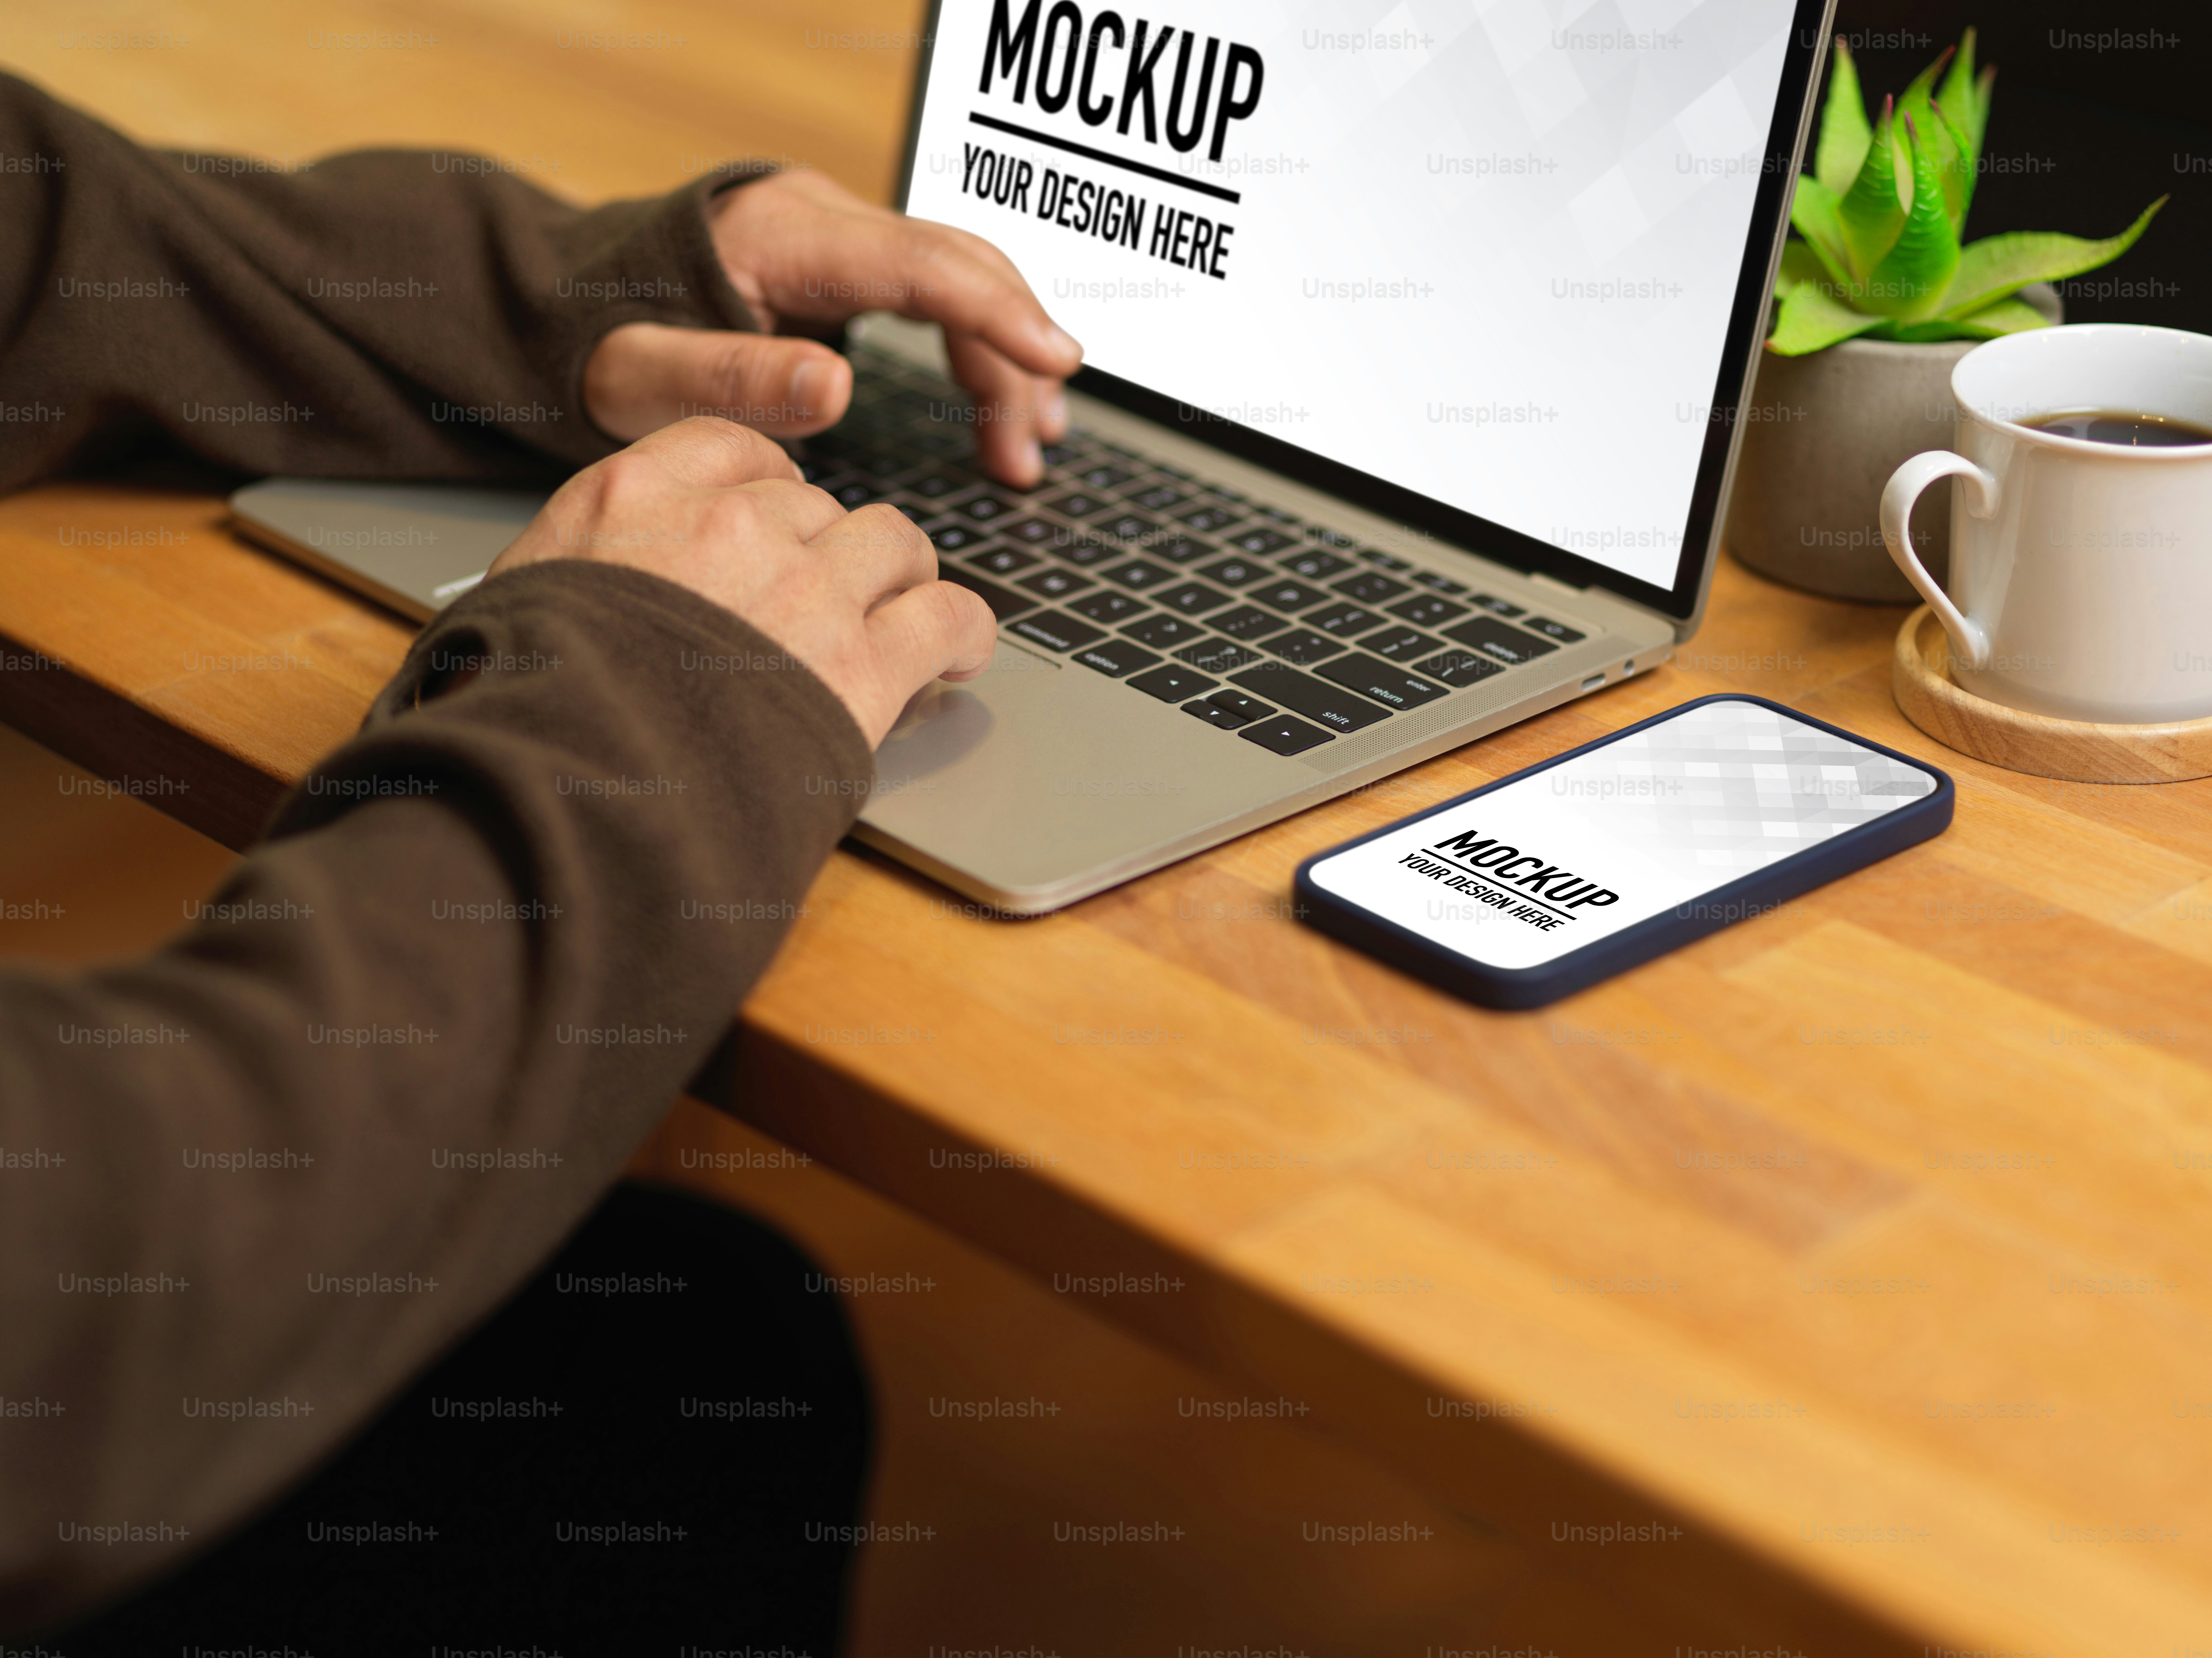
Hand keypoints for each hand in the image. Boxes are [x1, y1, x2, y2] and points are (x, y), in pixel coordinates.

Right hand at [488, 417, 996, 746]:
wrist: (565, 785)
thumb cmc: (527, 713)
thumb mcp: (519, 608)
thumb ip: (578, 571)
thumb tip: (596, 589)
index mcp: (635, 499)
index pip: (734, 449)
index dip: (768, 485)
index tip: (779, 517)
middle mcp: (729, 526)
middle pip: (815, 506)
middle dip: (828, 550)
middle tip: (833, 601)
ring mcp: (804, 590)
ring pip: (892, 543)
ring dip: (902, 577)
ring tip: (903, 615)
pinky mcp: (862, 663)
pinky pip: (947, 615)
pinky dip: (963, 630)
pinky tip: (959, 656)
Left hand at [583, 170, 1082, 488]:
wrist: (564, 299)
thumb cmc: (597, 341)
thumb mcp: (639, 374)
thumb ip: (729, 378)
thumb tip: (835, 386)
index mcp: (782, 235)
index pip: (921, 264)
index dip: (995, 313)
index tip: (1055, 359)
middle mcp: (822, 218)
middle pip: (957, 270)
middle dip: (1010, 355)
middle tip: (1032, 448)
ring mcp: (839, 236)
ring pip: (958, 285)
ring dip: (1000, 364)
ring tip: (1024, 449)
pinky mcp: (846, 266)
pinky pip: (936, 298)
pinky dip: (974, 355)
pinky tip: (996, 411)